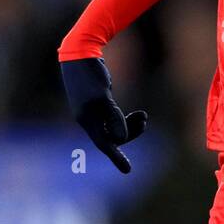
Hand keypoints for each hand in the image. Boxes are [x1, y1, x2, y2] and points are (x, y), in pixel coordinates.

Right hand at [61, 56, 147, 172]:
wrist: (79, 52)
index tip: (128, 171)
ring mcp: (91, 112)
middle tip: (144, 120)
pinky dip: (124, 119)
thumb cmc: (90, 73)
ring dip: (130, 126)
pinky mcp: (96, 103)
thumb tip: (119, 139)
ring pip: (114, 128)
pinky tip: (136, 115)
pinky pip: (112, 120)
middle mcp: (88, 119)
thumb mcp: (103, 96)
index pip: (104, 144)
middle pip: (112, 136)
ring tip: (143, 116)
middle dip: (130, 132)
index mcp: (87, 119)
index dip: (117, 157)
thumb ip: (113, 118)